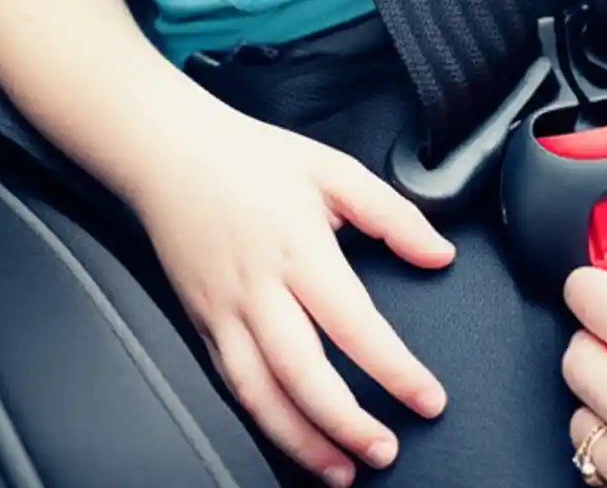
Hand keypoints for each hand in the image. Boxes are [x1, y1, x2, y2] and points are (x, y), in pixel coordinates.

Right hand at [132, 113, 453, 486]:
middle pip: (302, 374)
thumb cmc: (253, 158)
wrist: (165, 151)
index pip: (354, 324)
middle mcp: (258, 290)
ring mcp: (223, 311)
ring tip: (340, 470)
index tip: (428, 399)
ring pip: (259, 393)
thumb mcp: (335, 170)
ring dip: (301, 440)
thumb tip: (440, 254)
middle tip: (385, 451)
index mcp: (299, 249)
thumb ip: (394, 216)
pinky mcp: (200, 323)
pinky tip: (291, 440)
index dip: (393, 369)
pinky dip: (262, 421)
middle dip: (345, 423)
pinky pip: (231, 385)